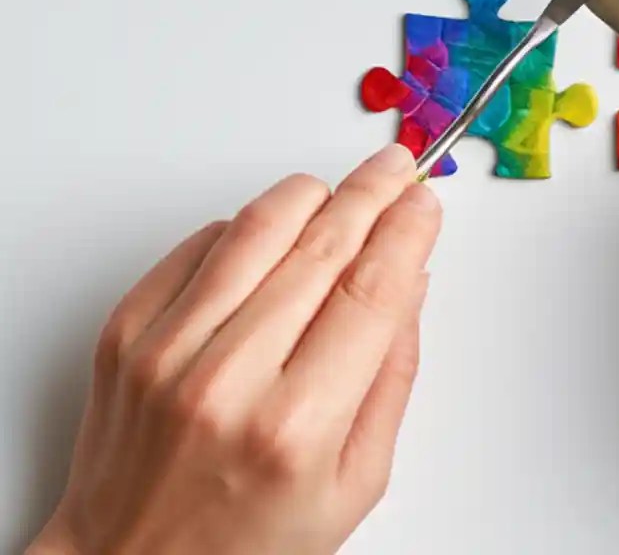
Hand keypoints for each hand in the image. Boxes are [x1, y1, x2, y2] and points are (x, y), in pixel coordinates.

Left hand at [28, 144, 439, 554]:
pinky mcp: (125, 333)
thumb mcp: (356, 481)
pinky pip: (197, 246)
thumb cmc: (248, 540)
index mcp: (296, 427)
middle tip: (396, 167)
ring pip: (254, 229)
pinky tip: (274, 235)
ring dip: (309, 195)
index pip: (370, 292)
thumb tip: (411, 283)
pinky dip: (244, 226)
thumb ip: (391, 377)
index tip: (425, 202)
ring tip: (341, 189)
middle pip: (320, 248)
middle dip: (370, 195)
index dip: (406, 232)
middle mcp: (226, 381)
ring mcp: (166, 351)